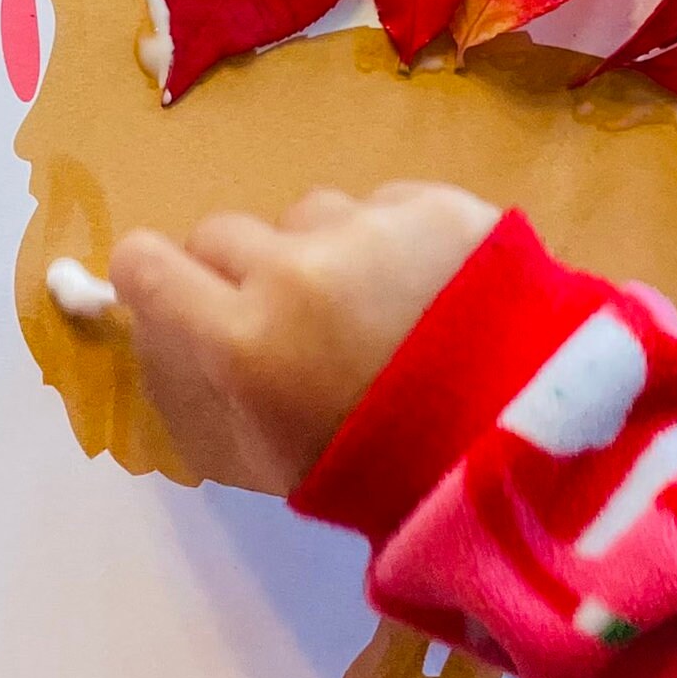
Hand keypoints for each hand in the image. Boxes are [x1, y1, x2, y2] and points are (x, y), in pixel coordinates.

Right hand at [109, 182, 500, 495]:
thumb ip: (204, 387)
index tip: (171, 292)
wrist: (531, 448)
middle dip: (241, 271)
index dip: (152, 277)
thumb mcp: (269, 458)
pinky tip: (428, 289)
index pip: (145, 265)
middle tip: (289, 318)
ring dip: (321, 251)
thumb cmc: (384, 474)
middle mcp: (293, 271)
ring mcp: (369, 230)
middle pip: (221, 234)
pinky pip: (383, 204)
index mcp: (241, 344)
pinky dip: (393, 238)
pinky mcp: (436, 207)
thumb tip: (165, 331)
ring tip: (377, 306)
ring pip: (307, 215)